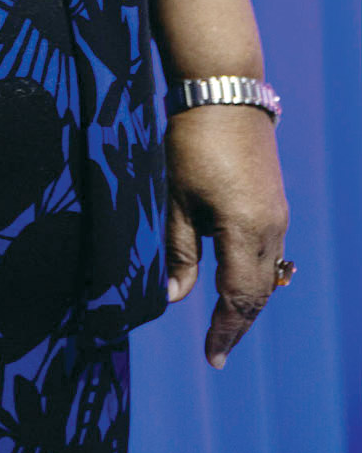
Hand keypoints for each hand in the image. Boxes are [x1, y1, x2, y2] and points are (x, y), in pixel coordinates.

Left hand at [164, 105, 289, 367]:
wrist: (225, 92)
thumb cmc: (192, 141)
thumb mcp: (176, 196)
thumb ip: (179, 249)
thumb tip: (174, 296)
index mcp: (244, 229)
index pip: (238, 297)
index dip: (224, 331)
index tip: (212, 359)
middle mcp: (270, 228)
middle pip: (258, 293)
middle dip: (238, 324)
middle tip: (217, 351)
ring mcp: (278, 216)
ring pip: (268, 275)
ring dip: (248, 302)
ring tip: (225, 325)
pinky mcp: (276, 204)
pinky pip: (271, 253)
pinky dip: (255, 276)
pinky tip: (237, 283)